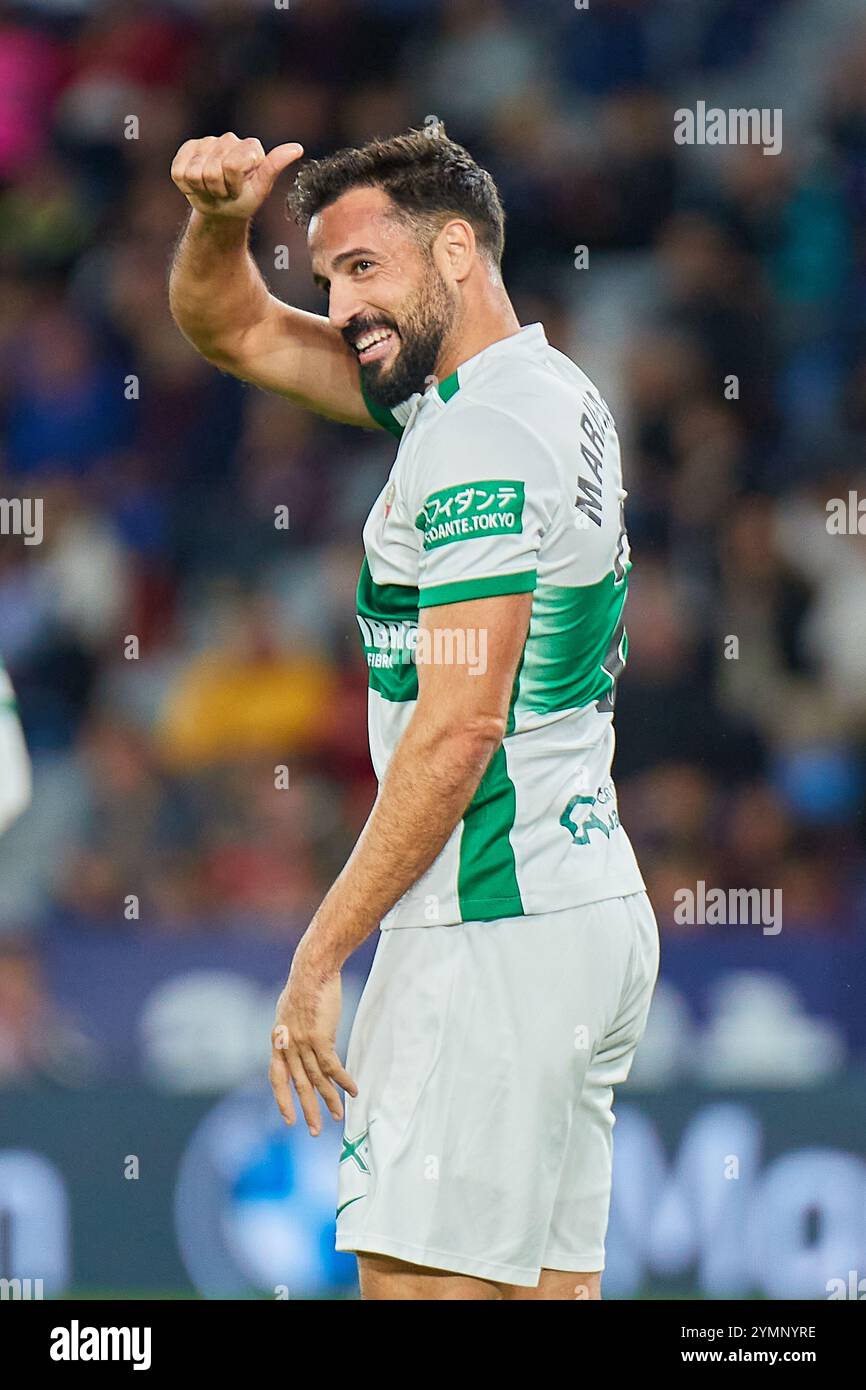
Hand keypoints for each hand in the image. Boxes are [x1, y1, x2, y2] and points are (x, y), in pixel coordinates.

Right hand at [171, 133, 303, 219]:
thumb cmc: (244, 200)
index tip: (239, 190)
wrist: (223, 210)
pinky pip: (180, 172)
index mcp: (250, 146)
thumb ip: (274, 166)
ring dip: (203, 189)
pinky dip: (188, 187)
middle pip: (212, 171)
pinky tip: (198, 185)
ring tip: (214, 189)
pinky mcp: (186, 149)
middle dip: (219, 190)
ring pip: (194, 173)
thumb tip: (298, 148)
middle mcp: (228, 139)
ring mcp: (206, 142)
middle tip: (226, 193)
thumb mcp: (261, 189)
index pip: (232, 166)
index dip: (233, 186)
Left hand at [269, 952, 357, 1136]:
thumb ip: (292, 1030)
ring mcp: (302, 1042)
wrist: (313, 970)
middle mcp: (287, 1045)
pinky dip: (343, 1081)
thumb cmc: (305, 985)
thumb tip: (297, 1039)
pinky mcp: (320, 1038)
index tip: (288, 1119)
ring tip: (339, 1116)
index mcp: (278, 1040)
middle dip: (307, 1110)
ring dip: (329, 1099)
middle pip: (298, 1085)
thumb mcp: (290, 1011)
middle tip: (315, 1131)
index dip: (282, 1099)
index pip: (277, 1078)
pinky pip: (332, 1066)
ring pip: (317, 1079)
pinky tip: (352, 1091)